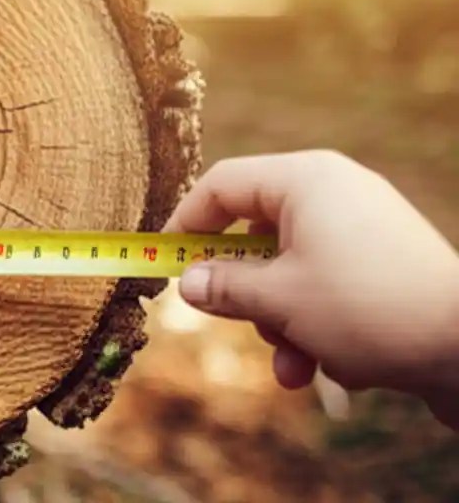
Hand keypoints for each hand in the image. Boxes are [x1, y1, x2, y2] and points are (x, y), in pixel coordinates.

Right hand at [165, 150, 458, 425]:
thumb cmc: (368, 308)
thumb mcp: (278, 300)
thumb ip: (222, 287)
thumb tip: (187, 283)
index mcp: (305, 179)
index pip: (221, 185)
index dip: (184, 223)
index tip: (162, 262)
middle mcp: (334, 192)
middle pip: (254, 233)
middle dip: (244, 292)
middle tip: (228, 321)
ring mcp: (363, 228)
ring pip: (289, 270)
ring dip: (279, 322)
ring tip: (293, 365)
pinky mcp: (384, 265)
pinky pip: (327, 286)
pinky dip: (316, 325)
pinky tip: (327, 367)